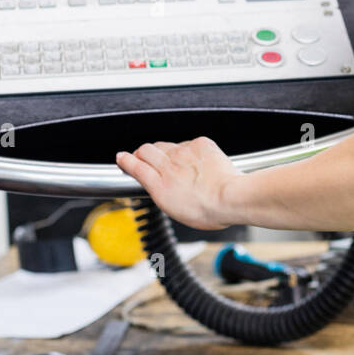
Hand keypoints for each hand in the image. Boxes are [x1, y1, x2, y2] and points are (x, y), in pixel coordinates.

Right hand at [115, 137, 236, 230]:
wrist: (231, 198)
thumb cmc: (208, 211)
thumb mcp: (174, 210)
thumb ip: (161, 193)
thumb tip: (156, 185)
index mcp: (160, 186)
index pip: (136, 166)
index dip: (126, 160)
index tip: (122, 157)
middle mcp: (169, 166)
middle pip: (146, 150)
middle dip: (141, 152)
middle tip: (143, 157)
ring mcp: (184, 152)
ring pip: (166, 145)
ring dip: (164, 152)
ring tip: (173, 162)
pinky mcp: (199, 144)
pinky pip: (187, 143)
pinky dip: (187, 150)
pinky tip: (194, 161)